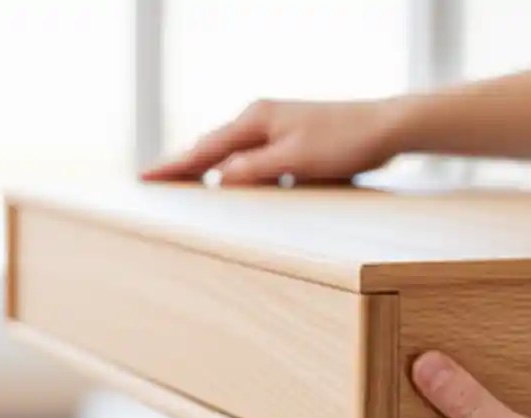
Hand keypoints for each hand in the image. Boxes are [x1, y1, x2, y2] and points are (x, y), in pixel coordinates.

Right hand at [140, 99, 406, 185]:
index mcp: (256, 119)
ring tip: (182, 185)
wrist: (386, 127)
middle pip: (212, 147)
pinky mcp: (293, 140)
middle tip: (152, 182)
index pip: (204, 149)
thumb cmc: (344, 141)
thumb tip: (218, 178)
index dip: (174, 166)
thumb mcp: (295, 160)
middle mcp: (262, 118)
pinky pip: (253, 157)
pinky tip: (235, 182)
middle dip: (183, 166)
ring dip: (208, 168)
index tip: (144, 177)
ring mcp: (278, 127)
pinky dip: (236, 170)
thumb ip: (255, 169)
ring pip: (232, 152)